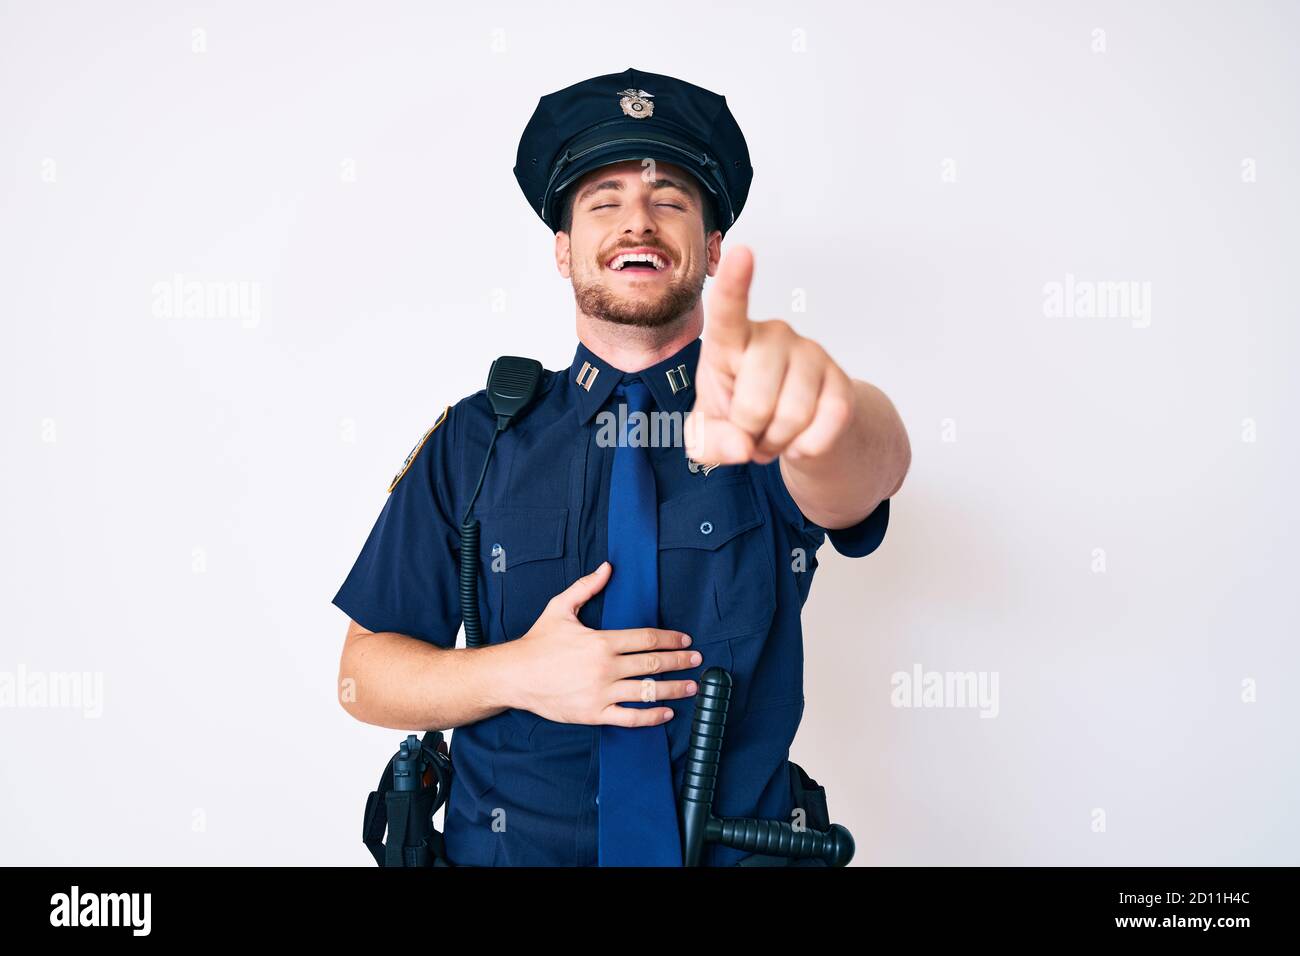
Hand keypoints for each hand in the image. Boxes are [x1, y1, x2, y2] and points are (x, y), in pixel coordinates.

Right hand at [504, 561, 702, 726]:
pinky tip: (667, 712)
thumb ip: (586, 587)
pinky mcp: (595, 713)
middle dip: (680, 662)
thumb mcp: (560, 607)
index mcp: (602, 641)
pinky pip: (630, 717)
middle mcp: (606, 667)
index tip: (685, 641)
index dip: (671, 639)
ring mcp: (602, 692)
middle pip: (653, 664)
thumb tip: (607, 567)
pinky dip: (652, 716)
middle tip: (697, 660)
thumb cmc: (538, 642)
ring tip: (691, 686)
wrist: (515, 675)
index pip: (647, 638)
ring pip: (648, 692)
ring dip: (674, 689)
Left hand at [685, 245, 854, 465]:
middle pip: (754, 404)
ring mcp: (812, 355)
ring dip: (777, 443)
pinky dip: (804, 449)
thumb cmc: (742, 413)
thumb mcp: (708, 432)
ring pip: (789, 420)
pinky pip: (821, 431)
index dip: (733, 284)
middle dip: (749, 433)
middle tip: (751, 429)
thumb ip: (707, 442)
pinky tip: (801, 437)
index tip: (742, 252)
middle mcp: (774, 336)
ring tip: (774, 432)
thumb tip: (741, 444)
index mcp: (731, 341)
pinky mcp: (841, 383)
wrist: (798, 432)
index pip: (729, 310)